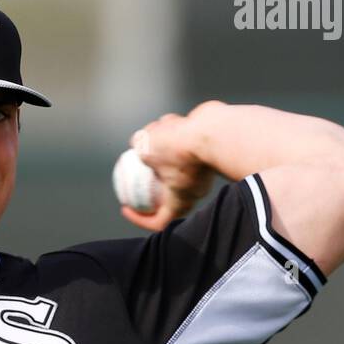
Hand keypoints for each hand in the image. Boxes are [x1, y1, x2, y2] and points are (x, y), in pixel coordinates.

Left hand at [120, 112, 216, 230]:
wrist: (215, 130)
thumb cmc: (180, 147)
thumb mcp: (147, 147)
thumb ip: (139, 147)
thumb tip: (135, 143)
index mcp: (179, 200)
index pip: (159, 221)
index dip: (140, 218)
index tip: (127, 207)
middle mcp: (193, 189)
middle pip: (165, 185)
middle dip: (151, 169)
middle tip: (141, 156)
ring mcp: (203, 171)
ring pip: (175, 158)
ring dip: (163, 143)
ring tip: (158, 129)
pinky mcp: (208, 152)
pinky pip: (187, 145)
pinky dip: (177, 135)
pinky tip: (172, 121)